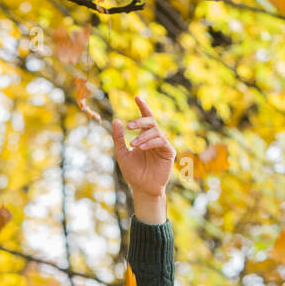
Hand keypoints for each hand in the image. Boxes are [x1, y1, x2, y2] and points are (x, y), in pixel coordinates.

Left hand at [111, 95, 174, 222]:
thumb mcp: (122, 153)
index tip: (136, 97)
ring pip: (155, 131)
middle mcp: (155, 138)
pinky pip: (160, 141)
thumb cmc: (133, 172)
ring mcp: (163, 144)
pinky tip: (140, 147)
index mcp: (145, 137)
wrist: (142, 188)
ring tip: (133, 144)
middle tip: (130, 126)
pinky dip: (149, 142)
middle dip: (140, 121)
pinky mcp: (169, 152)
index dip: (143, 107)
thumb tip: (116, 120)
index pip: (146, 118)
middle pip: (151, 122)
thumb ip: (119, 138)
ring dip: (142, 136)